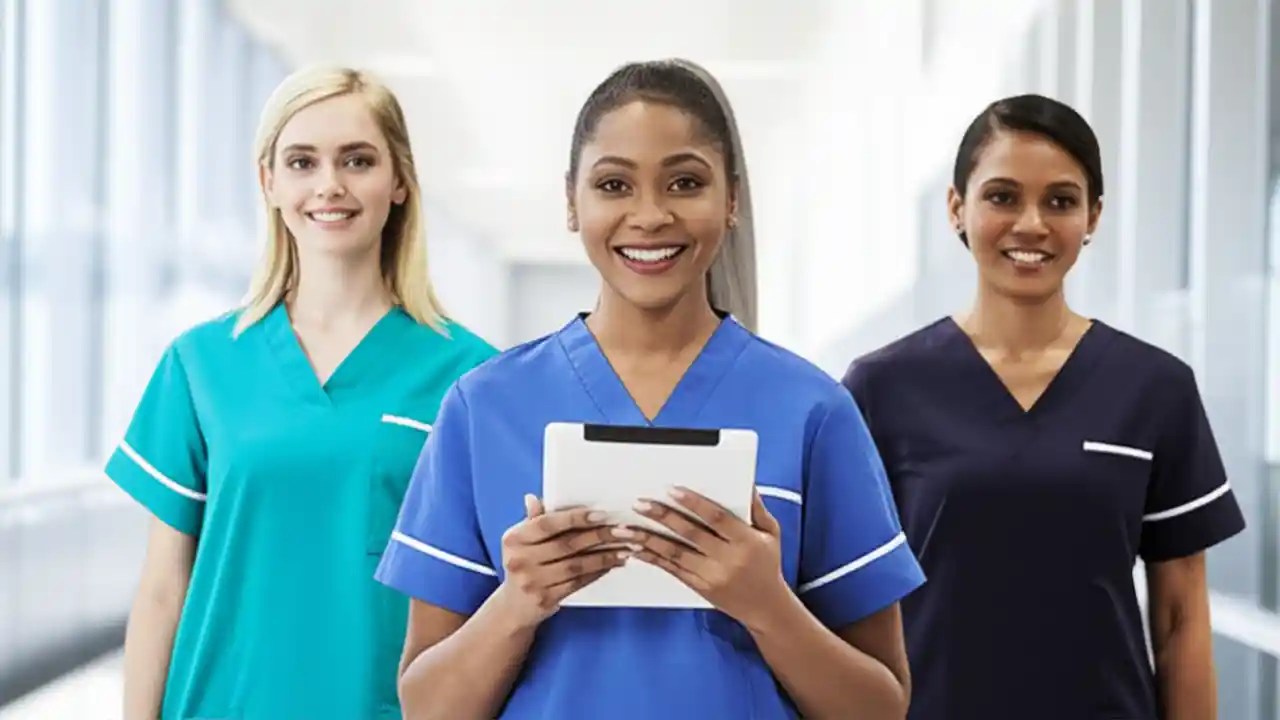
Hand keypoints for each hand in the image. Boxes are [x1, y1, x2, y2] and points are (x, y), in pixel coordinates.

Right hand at [493, 494, 628, 629]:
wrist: (513, 607)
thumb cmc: (523, 565)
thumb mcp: (521, 541)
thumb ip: (532, 520)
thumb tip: (534, 498)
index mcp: (514, 539)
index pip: (546, 524)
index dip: (574, 518)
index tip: (601, 514)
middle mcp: (520, 560)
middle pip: (566, 545)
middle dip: (598, 536)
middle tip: (623, 530)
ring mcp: (532, 582)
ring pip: (576, 565)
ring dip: (604, 556)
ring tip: (625, 549)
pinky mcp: (545, 599)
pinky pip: (577, 582)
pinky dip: (597, 572)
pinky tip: (611, 564)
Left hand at [622, 488, 787, 626]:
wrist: (765, 607)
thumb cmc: (768, 565)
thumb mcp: (771, 533)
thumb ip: (757, 508)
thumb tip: (746, 484)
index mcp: (746, 541)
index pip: (716, 518)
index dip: (693, 503)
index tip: (672, 490)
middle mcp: (727, 559)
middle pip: (690, 534)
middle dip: (663, 517)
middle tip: (641, 504)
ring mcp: (712, 576)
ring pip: (676, 554)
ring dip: (648, 540)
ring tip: (627, 529)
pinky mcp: (700, 587)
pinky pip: (673, 571)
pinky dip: (653, 559)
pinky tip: (637, 549)